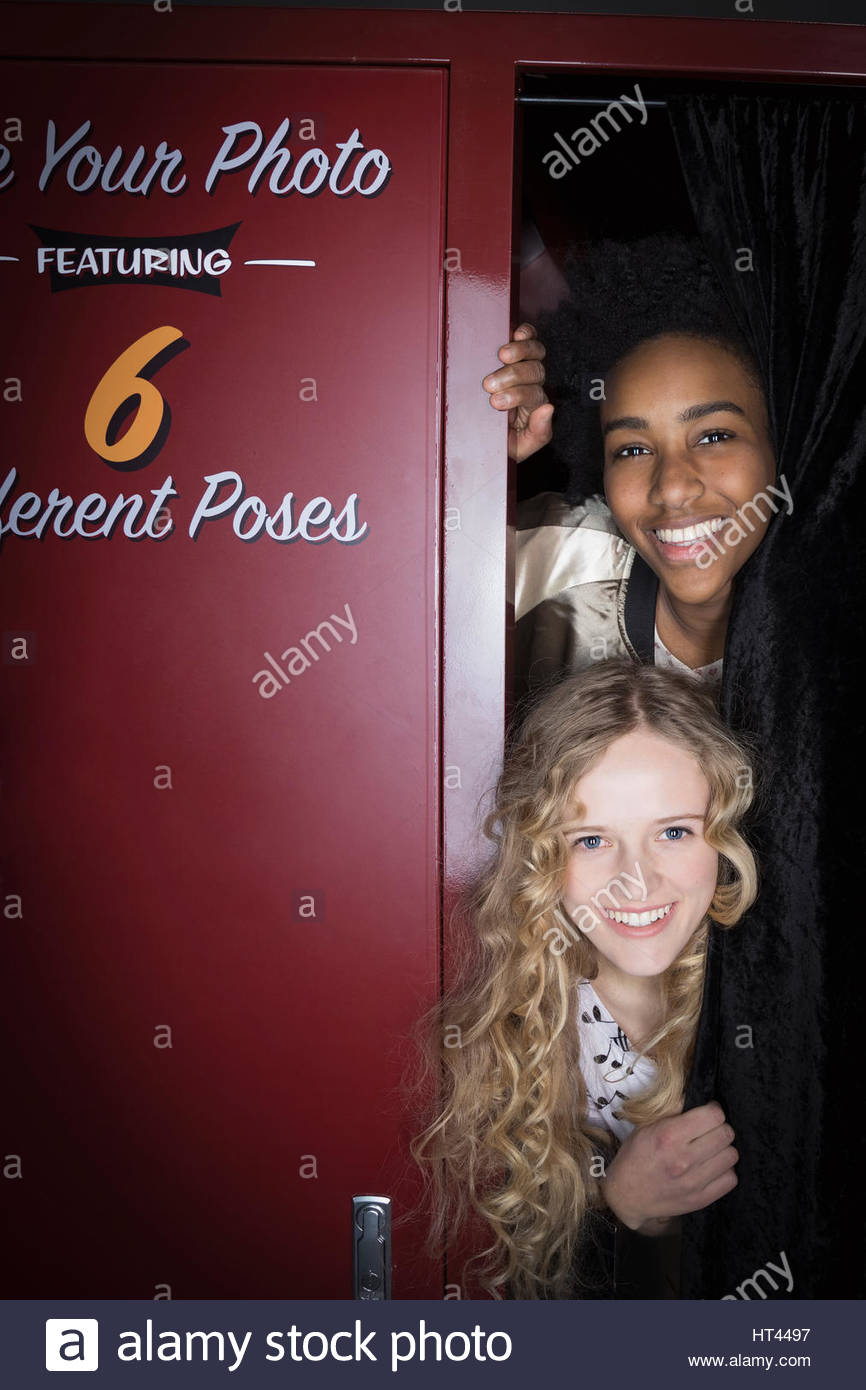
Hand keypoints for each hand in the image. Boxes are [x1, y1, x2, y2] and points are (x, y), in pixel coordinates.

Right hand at [482, 323, 552, 462]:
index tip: (495, 402)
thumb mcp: (522, 446)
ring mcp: (525, 364)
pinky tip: (516, 333)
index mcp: (534, 405)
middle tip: (489, 385)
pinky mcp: (515, 351)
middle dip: (513, 376)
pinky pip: (528, 337)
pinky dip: (526, 332)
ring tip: (502, 355)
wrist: (484, 436)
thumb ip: (539, 432)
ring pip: (535, 352)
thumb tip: (549, 409)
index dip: (517, 395)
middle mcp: (533, 383)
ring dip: (521, 351)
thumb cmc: (503, 441)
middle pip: (534, 371)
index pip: (534, 395)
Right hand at [603, 1102, 737, 1234]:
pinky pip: (731, 1180)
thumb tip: (693, 1095)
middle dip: (720, 1128)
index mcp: (669, 1136)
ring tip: (711, 1149)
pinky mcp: (701, 1199)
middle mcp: (684, 1159)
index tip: (707, 1113)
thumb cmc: (635, 1157)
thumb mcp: (645, 1126)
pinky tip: (712, 1167)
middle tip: (710, 1130)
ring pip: (732, 1156)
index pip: (714, 1116)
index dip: (713, 1110)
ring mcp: (694, 1182)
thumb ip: (671, 1109)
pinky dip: (724, 1171)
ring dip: (723, 1149)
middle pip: (726, 1134)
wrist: (626, 1196)